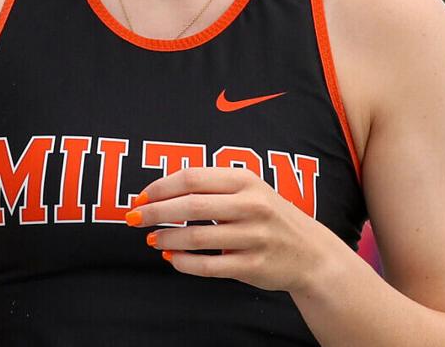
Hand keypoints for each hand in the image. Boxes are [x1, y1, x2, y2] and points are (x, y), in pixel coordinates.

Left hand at [126, 166, 330, 293]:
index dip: (161, 187)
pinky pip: (210, 266)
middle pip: (190, 205)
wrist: (311, 253)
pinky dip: (184, 263)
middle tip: (133, 217)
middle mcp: (251, 206)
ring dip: (167, 239)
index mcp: (245, 180)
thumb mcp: (248, 189)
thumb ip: (211, 186)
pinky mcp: (253, 266)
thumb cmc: (268, 215)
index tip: (141, 196)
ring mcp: (254, 237)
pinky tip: (171, 258)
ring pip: (197, 237)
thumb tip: (160, 191)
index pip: (192, 177)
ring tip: (151, 240)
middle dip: (155, 212)